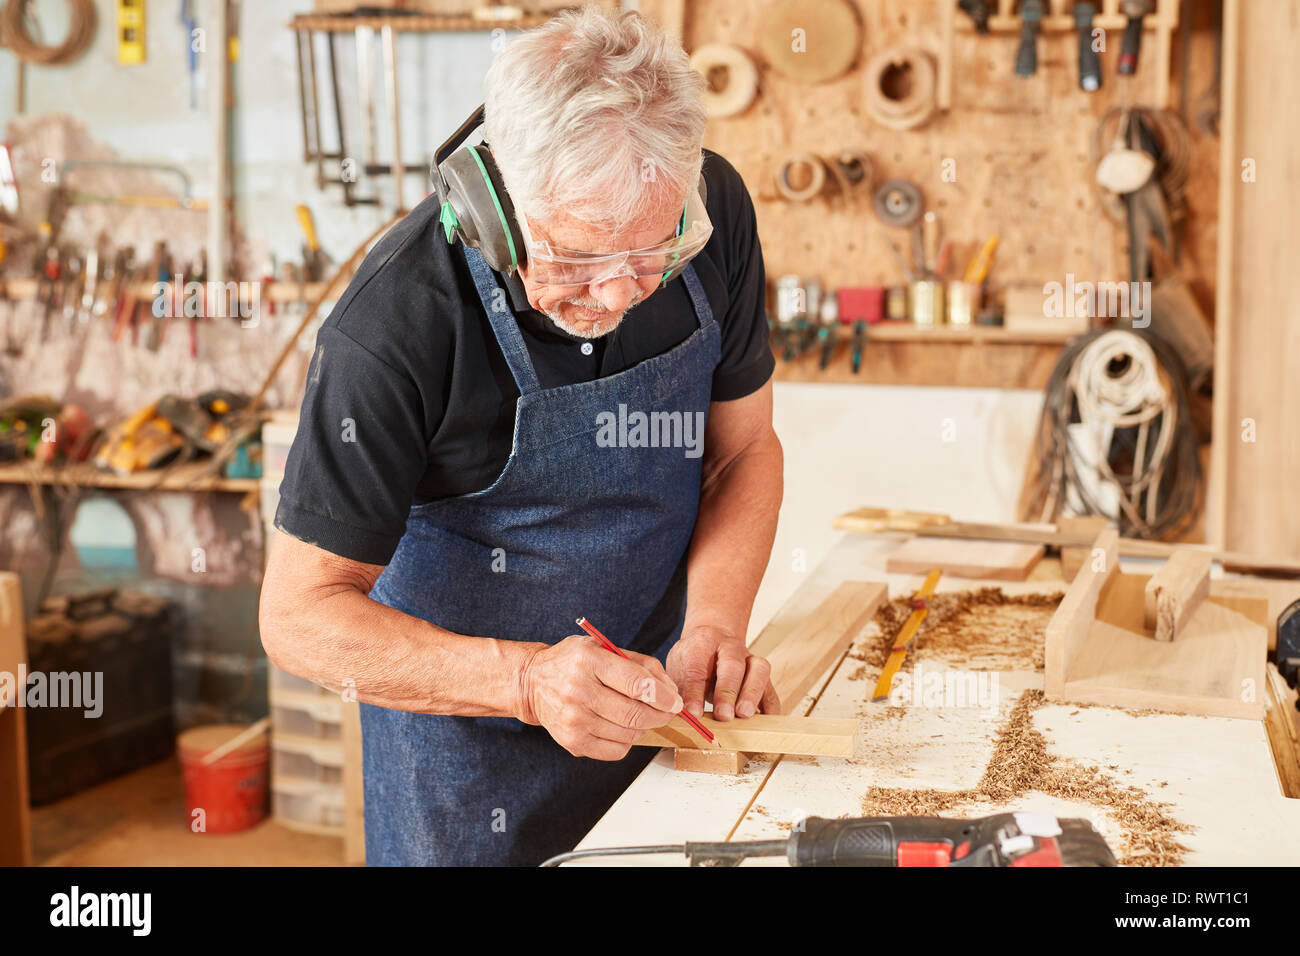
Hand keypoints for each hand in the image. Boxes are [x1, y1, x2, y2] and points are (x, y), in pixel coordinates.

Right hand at [516, 635, 682, 760]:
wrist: (532, 683)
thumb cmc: (574, 663)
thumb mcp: (603, 647)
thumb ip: (640, 664)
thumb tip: (670, 691)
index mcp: (588, 660)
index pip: (636, 683)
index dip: (664, 696)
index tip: (676, 702)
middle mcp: (578, 690)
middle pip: (635, 713)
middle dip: (661, 715)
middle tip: (668, 711)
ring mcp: (573, 719)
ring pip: (629, 734)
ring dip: (644, 727)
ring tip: (641, 715)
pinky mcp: (571, 741)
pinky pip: (616, 751)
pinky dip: (628, 741)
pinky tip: (622, 727)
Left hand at [667, 624, 780, 721]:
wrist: (715, 638)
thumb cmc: (694, 657)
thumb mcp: (679, 665)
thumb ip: (680, 686)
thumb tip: (677, 713)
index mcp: (703, 641)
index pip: (698, 667)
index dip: (695, 692)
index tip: (692, 713)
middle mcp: (730, 647)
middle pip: (732, 666)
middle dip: (728, 692)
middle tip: (723, 715)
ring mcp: (750, 660)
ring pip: (759, 671)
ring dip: (752, 694)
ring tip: (743, 714)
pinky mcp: (762, 676)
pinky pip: (771, 690)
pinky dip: (770, 708)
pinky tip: (763, 723)